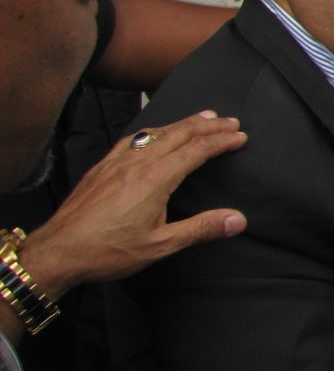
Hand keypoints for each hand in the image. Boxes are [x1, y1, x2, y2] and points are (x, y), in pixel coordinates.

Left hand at [19, 111, 247, 295]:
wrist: (57, 252)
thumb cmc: (106, 251)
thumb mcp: (160, 245)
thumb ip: (201, 228)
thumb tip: (237, 220)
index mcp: (155, 179)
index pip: (197, 150)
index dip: (221, 141)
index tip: (240, 136)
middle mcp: (136, 163)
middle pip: (179, 133)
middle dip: (208, 125)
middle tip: (229, 120)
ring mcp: (116, 163)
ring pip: (155, 133)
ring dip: (182, 123)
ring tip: (200, 118)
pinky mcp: (101, 168)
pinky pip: (132, 139)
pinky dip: (152, 131)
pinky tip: (153, 134)